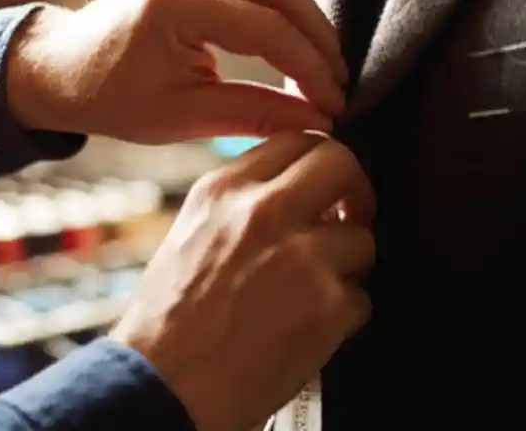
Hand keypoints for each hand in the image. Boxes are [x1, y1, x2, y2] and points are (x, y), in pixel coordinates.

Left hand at [6, 0, 347, 143]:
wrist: (64, 65)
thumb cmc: (114, 97)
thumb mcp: (184, 116)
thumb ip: (256, 114)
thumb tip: (321, 121)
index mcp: (176, 1)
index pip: (268, 30)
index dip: (310, 69)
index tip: (336, 104)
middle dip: (318, 37)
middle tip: (340, 82)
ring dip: (304, 19)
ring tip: (323, 68)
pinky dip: (279, 6)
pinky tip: (293, 44)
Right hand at [109, 133, 375, 430]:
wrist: (163, 385)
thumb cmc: (167, 323)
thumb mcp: (190, 233)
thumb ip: (240, 204)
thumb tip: (291, 194)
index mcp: (224, 190)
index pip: (296, 140)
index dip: (319, 162)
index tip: (326, 185)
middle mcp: (264, 212)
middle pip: (341, 163)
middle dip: (355, 191)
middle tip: (350, 217)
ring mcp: (302, 256)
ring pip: (362, 238)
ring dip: (348, 267)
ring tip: (313, 293)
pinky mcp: (328, 306)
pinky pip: (361, 299)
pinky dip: (342, 318)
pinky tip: (307, 330)